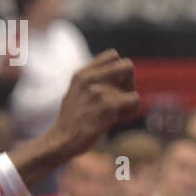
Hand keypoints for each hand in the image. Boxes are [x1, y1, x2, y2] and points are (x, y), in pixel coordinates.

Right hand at [9, 52, 139, 189]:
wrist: (61, 140)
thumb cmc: (71, 121)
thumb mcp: (76, 92)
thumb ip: (93, 82)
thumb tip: (118, 80)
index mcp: (82, 73)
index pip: (113, 55)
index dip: (119, 70)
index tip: (114, 86)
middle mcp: (90, 78)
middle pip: (127, 66)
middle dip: (130, 82)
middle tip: (121, 98)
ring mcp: (98, 91)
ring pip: (132, 89)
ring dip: (128, 103)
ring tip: (114, 114)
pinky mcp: (107, 105)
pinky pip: (134, 100)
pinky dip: (130, 112)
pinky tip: (117, 120)